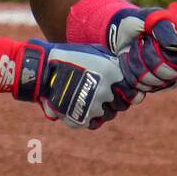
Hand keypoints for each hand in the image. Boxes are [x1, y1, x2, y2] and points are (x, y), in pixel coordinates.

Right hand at [14, 41, 136, 129]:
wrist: (43, 69)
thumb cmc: (70, 57)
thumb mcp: (96, 52)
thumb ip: (115, 64)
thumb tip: (131, 78)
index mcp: (113, 75)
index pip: (133, 93)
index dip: (127, 92)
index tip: (119, 90)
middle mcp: (106, 93)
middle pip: (120, 106)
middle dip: (113, 100)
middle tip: (99, 92)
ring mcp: (93, 108)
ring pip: (106, 115)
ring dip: (100, 109)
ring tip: (87, 98)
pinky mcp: (80, 119)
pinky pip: (91, 123)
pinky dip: (87, 117)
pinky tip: (80, 106)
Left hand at [107, 2, 176, 94]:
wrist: (120, 32)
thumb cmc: (140, 21)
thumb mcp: (151, 17)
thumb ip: (165, 28)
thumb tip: (176, 46)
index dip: (174, 56)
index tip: (156, 41)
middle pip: (168, 74)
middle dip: (149, 54)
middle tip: (143, 40)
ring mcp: (167, 80)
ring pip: (151, 82)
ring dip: (136, 61)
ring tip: (134, 47)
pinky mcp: (150, 88)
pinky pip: (138, 88)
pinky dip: (128, 71)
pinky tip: (127, 59)